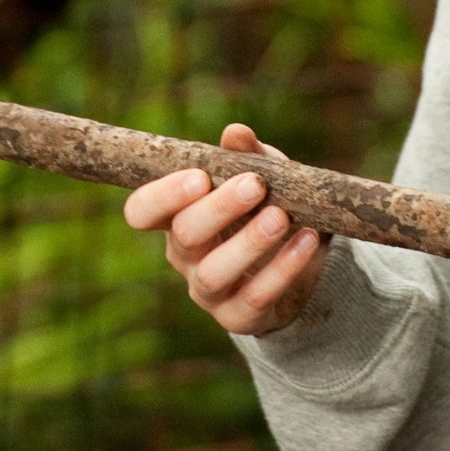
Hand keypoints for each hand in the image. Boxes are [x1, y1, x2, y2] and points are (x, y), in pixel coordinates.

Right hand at [122, 123, 326, 336]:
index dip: (162, 195)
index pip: (141, 211)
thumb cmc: (266, 208)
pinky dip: (283, 268)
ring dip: (248, 242)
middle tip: (255, 184)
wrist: (301, 264)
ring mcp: (208, 291)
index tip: (200, 176)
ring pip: (214, 272)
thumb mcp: (261, 175)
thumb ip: (248, 155)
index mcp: (176, 216)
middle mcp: (184, 256)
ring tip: (280, 217)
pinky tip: (307, 240)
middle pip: (184, 235)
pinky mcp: (238, 316)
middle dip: (219, 208)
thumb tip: (235, 133)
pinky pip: (255, 297)